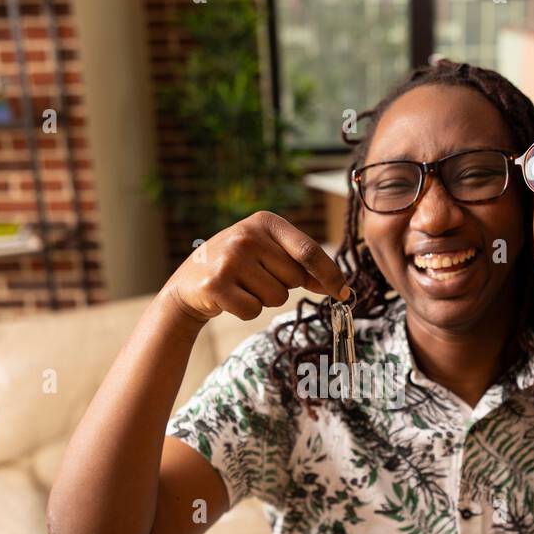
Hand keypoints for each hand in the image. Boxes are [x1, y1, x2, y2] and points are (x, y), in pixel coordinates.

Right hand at [164, 211, 350, 323]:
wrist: (189, 281)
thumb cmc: (239, 266)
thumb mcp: (268, 254)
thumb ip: (302, 265)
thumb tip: (341, 287)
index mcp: (265, 222)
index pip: (308, 250)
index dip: (329, 274)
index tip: (343, 291)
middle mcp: (247, 236)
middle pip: (294, 279)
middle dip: (283, 286)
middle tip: (257, 278)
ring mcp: (229, 259)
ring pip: (275, 298)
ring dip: (263, 299)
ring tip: (242, 286)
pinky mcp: (215, 285)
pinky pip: (253, 311)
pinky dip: (246, 310)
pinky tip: (230, 297)